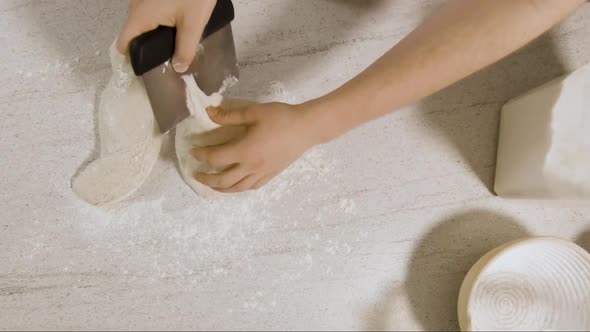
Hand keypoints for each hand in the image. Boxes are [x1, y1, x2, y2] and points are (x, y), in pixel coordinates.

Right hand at [117, 0, 215, 72]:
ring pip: (143, 21)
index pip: (123, 43)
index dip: (131, 59)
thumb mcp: (193, 24)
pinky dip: (160, 19)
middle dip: (148, 47)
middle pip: (134, 33)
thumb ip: (185, 49)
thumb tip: (178, 67)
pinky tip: (177, 23)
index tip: (143, 70)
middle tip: (167, 58)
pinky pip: (151, 11)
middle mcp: (136, 5)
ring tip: (175, 41)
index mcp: (140, 16)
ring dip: (155, 32)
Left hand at [191, 103, 318, 191]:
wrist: (307, 128)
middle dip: (206, 178)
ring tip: (212, 185)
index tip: (194, 150)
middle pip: (223, 180)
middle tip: (196, 174)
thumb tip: (209, 113)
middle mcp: (251, 167)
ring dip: (221, 188)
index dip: (201, 155)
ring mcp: (262, 173)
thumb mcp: (254, 112)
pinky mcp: (272, 174)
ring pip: (237, 188)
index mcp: (245, 151)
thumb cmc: (281, 117)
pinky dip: (239, 188)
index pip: (215, 158)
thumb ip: (230, 115)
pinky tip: (236, 185)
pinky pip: (252, 187)